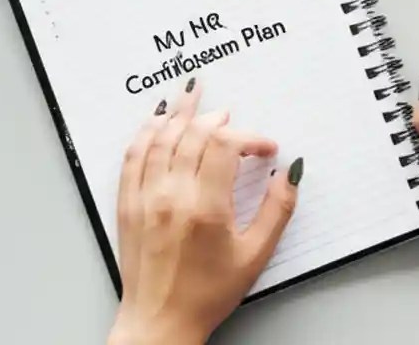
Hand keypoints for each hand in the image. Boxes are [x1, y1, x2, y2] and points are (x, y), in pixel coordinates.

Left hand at [107, 79, 300, 344]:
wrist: (160, 322)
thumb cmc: (207, 294)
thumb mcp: (255, 255)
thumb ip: (277, 210)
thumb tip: (291, 173)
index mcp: (206, 208)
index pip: (226, 146)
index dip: (250, 137)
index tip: (264, 148)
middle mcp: (171, 197)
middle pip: (192, 135)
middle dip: (215, 118)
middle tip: (229, 113)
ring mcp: (145, 199)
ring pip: (160, 139)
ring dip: (179, 114)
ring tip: (192, 96)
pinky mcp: (127, 205)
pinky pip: (132, 157)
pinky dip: (145, 134)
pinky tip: (157, 123)